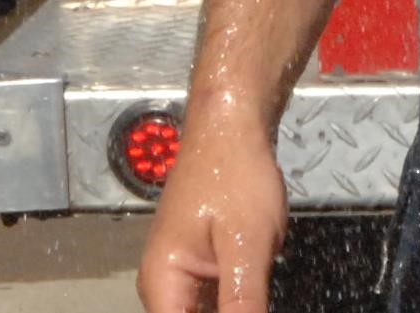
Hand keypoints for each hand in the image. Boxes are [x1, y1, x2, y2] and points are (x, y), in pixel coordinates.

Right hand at [139, 116, 285, 312]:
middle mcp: (163, 287)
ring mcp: (179, 278)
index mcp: (162, 284)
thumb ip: (243, 305)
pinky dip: (236, 310)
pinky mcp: (200, 270)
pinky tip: (257, 301)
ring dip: (234, 312)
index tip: (247, 310)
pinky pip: (213, 308)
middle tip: (255, 298)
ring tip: (255, 289)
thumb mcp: (246, 247)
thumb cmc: (235, 177)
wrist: (231, 126)